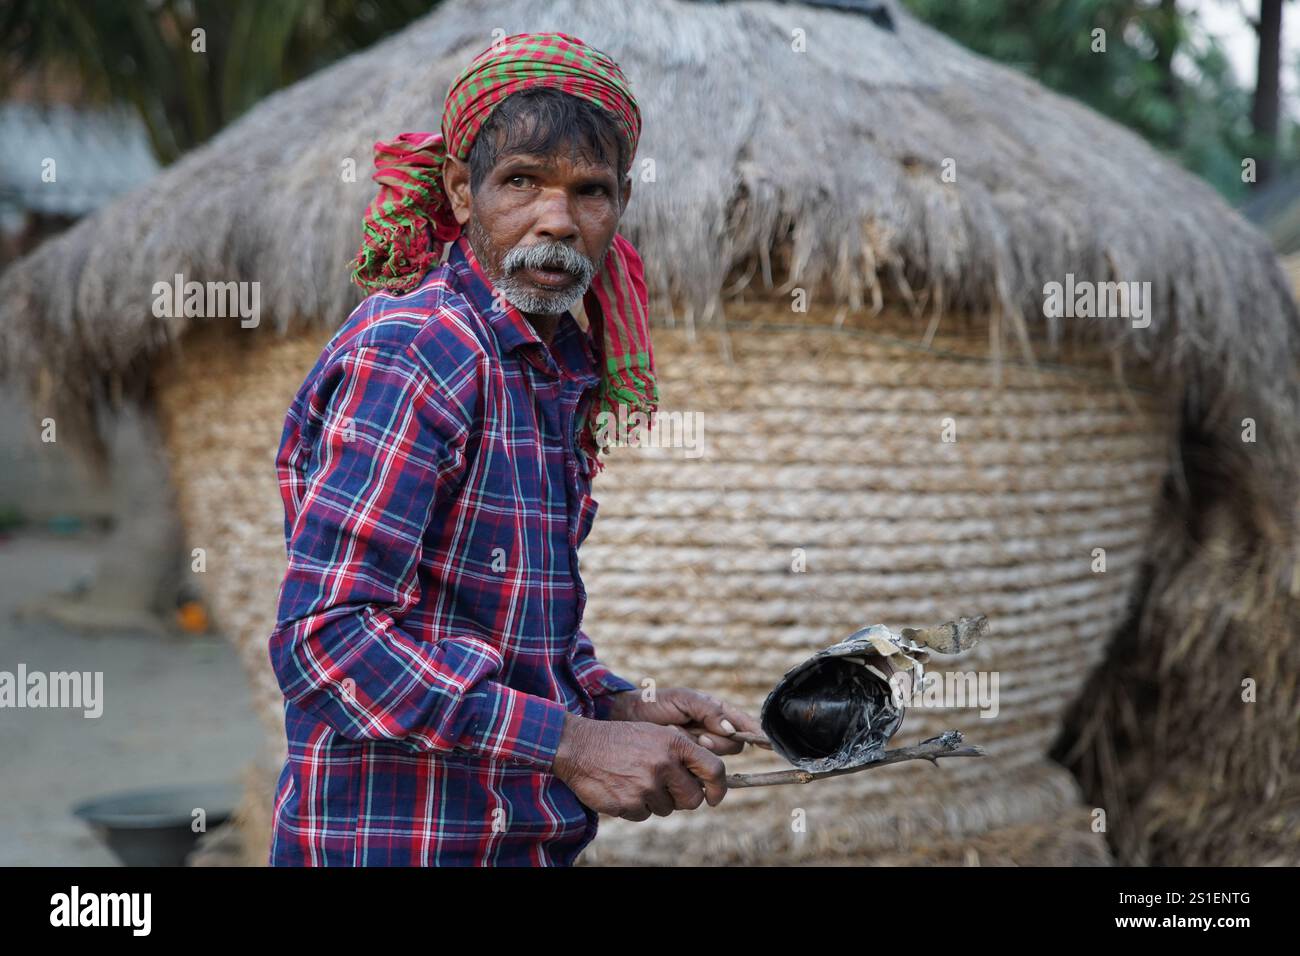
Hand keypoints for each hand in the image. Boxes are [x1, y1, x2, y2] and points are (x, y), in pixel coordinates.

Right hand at [551, 714, 726, 820]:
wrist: (580, 747)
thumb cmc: (621, 740)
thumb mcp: (655, 734)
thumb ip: (682, 753)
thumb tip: (706, 782)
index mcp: (674, 743)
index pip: (714, 769)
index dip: (718, 787)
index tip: (714, 796)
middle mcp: (663, 764)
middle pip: (692, 799)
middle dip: (683, 798)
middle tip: (666, 788)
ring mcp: (646, 786)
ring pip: (667, 808)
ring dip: (655, 800)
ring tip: (636, 779)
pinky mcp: (629, 804)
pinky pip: (644, 815)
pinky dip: (636, 806)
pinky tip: (623, 788)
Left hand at [602, 687, 762, 755]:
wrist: (626, 719)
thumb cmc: (655, 704)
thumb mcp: (683, 699)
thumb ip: (708, 710)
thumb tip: (731, 728)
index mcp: (715, 712)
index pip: (743, 723)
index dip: (757, 733)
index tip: (768, 742)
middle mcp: (712, 731)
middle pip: (734, 745)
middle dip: (718, 742)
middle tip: (698, 735)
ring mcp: (700, 749)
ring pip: (717, 758)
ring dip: (701, 750)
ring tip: (679, 736)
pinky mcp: (687, 764)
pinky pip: (699, 770)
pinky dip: (690, 763)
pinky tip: (678, 755)